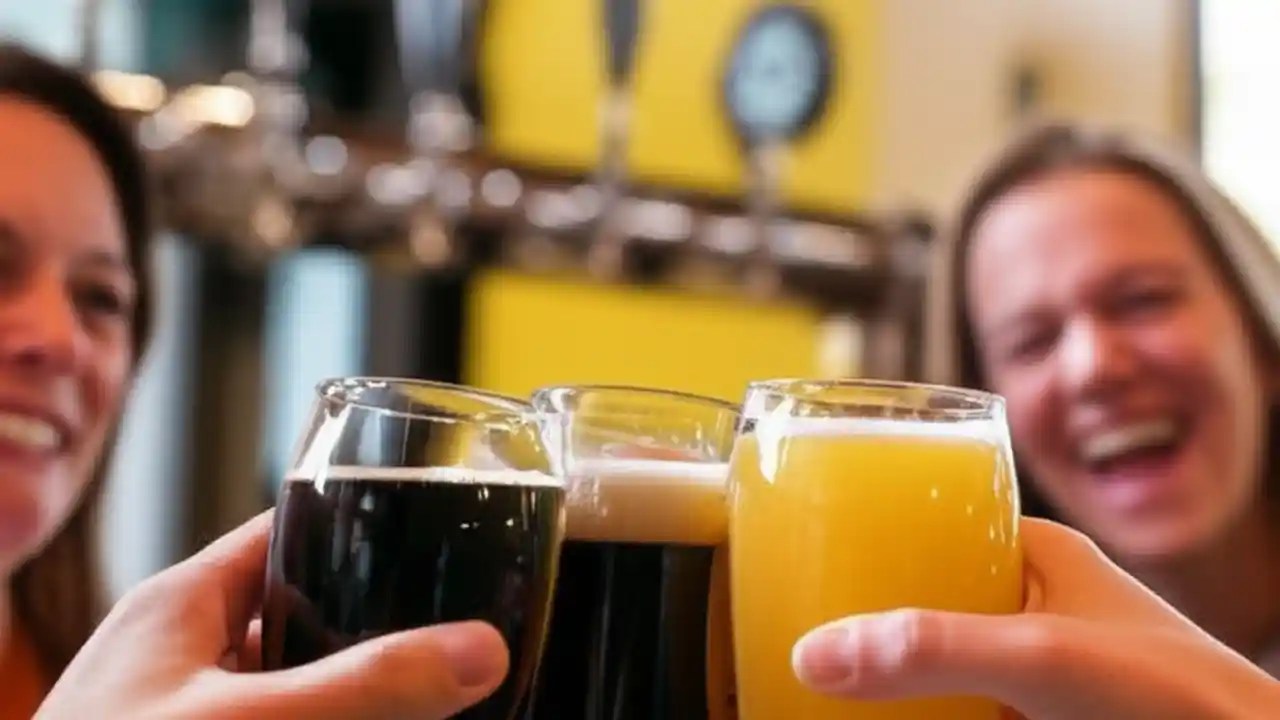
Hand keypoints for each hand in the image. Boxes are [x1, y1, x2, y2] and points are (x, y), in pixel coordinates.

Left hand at [36, 512, 508, 719]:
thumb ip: (365, 685)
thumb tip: (478, 651)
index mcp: (183, 604)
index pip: (288, 531)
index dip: (361, 528)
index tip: (435, 541)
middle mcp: (180, 655)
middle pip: (302, 616)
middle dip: (373, 633)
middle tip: (446, 645)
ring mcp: (184, 713)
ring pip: (292, 685)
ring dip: (350, 696)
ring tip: (424, 700)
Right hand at [791, 518, 1279, 718]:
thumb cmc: (1177, 696)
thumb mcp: (1042, 656)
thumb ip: (932, 650)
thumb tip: (816, 655)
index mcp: (1037, 554)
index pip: (933, 519)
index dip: (870, 530)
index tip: (808, 549)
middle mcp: (1032, 605)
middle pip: (923, 597)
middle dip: (865, 616)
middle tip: (800, 631)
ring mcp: (1035, 668)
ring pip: (937, 658)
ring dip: (887, 671)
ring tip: (819, 683)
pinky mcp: (1035, 715)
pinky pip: (956, 705)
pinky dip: (918, 712)